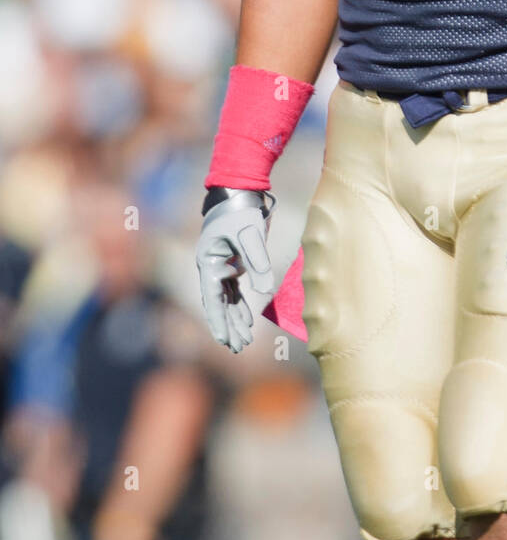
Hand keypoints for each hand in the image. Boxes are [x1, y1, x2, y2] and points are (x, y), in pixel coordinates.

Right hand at [196, 188, 275, 352]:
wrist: (240, 191)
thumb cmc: (241, 211)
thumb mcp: (250, 234)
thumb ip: (257, 261)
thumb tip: (265, 291)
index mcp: (208, 262)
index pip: (212, 298)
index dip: (218, 320)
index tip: (224, 340)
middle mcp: (211, 267)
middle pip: (218, 304)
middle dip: (228, 326)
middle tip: (238, 348)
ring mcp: (221, 266)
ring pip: (226, 300)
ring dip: (234, 319)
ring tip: (243, 341)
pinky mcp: (233, 263)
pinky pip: (234, 291)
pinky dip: (240, 306)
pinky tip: (247, 321)